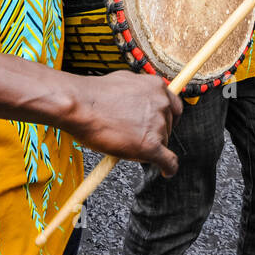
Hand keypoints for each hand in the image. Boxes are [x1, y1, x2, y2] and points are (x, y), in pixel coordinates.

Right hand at [65, 71, 182, 176]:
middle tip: (138, 136)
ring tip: (129, 146)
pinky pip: (168, 161)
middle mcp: (161, 104)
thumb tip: (139, 103)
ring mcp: (157, 125)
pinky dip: (168, 168)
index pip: (173, 106)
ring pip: (163, 143)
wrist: (81, 105)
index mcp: (156, 87)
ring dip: (151, 147)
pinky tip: (166, 171)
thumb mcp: (124, 82)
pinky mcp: (151, 145)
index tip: (163, 125)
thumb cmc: (94, 96)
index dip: (167, 118)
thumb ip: (138, 93)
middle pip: (168, 126)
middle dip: (155, 132)